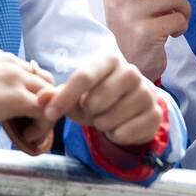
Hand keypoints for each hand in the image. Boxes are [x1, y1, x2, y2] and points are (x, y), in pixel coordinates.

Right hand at [0, 49, 54, 132]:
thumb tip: (1, 99)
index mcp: (2, 57)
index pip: (32, 72)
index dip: (33, 93)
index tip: (23, 111)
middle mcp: (13, 63)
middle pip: (46, 82)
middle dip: (45, 103)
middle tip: (33, 122)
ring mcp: (17, 79)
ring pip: (50, 97)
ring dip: (46, 115)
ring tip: (31, 131)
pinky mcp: (18, 98)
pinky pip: (45, 111)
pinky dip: (42, 126)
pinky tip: (28, 136)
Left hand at [36, 52, 162, 146]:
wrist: (132, 108)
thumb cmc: (98, 97)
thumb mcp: (75, 95)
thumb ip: (55, 96)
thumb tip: (40, 99)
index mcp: (109, 60)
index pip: (84, 77)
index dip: (64, 98)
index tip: (49, 114)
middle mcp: (131, 72)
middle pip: (95, 102)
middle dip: (87, 113)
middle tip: (92, 110)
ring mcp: (147, 93)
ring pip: (108, 120)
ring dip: (101, 125)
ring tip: (106, 117)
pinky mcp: (155, 115)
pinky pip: (123, 134)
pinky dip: (115, 136)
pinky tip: (119, 126)